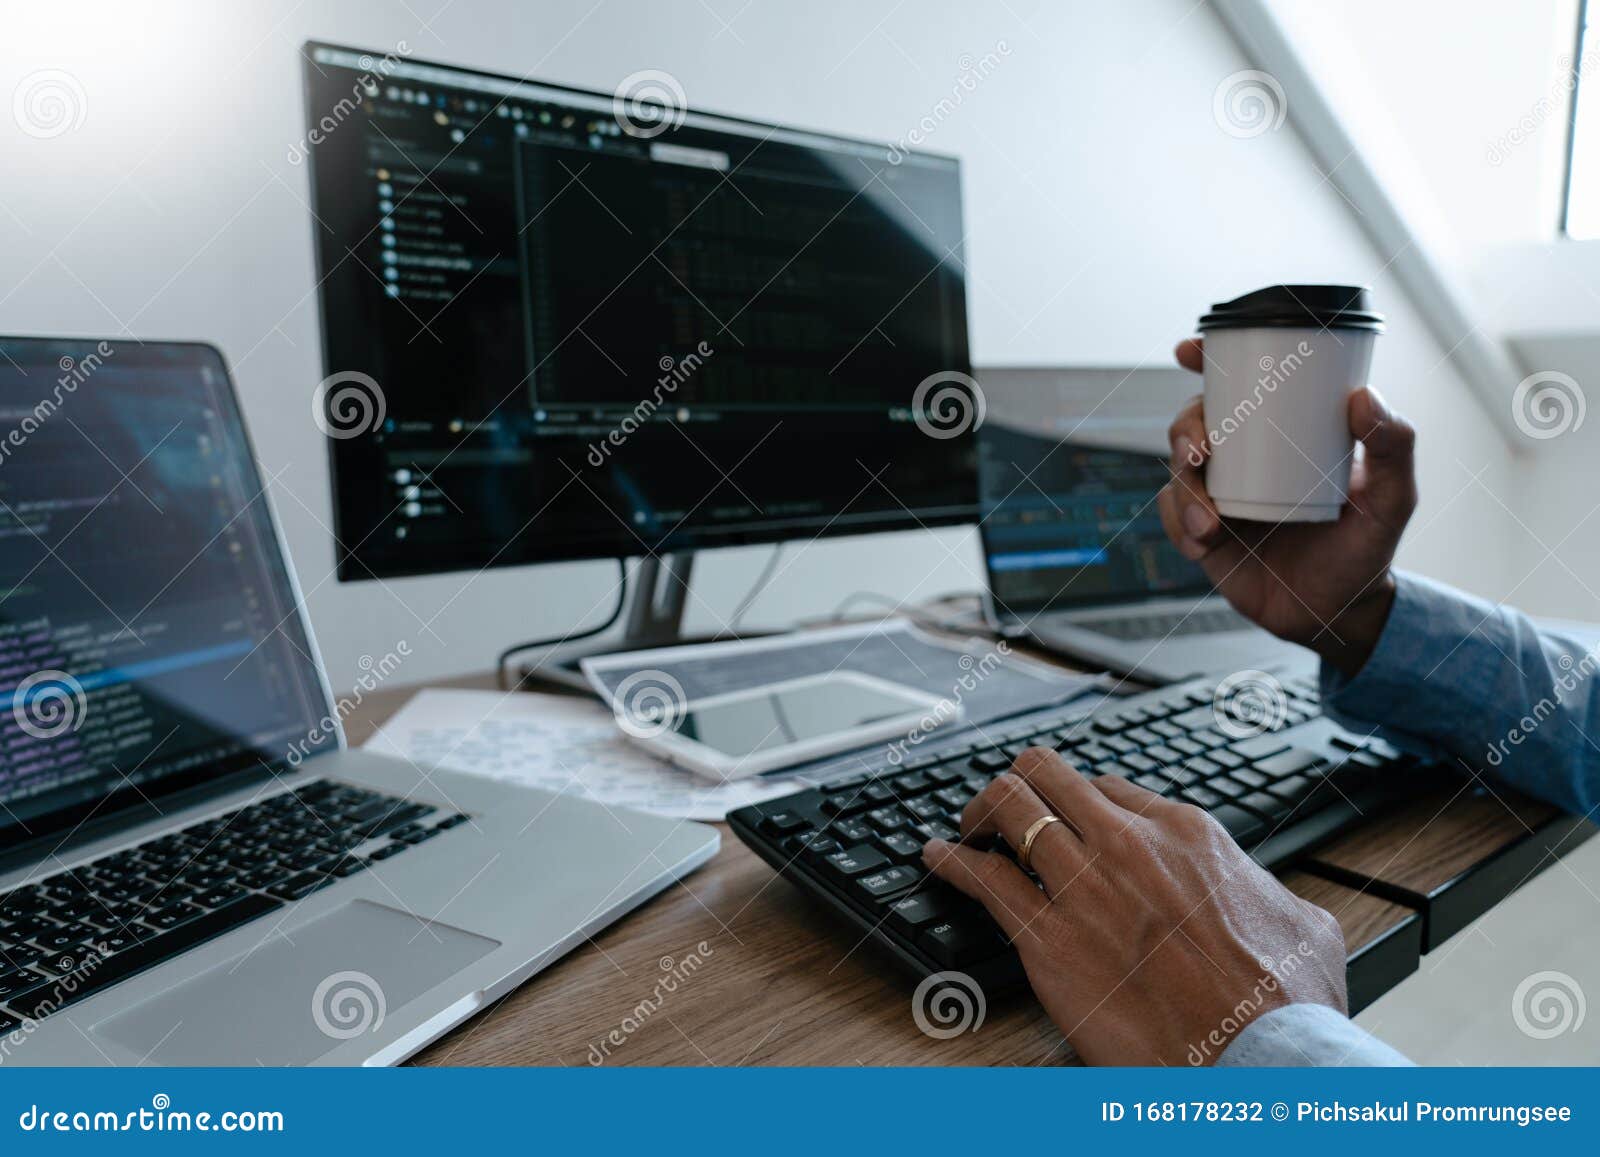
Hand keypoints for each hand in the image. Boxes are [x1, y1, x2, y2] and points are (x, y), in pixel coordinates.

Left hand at [923, 748, 1347, 1065]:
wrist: (1257, 1062)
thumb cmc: (1283, 1006)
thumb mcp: (1302, 923)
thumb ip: (1265, 890)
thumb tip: (1263, 891)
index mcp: (1187, 834)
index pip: (1110, 786)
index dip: (1080, 799)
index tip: (1066, 814)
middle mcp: (1128, 845)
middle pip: (1049, 776)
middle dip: (1020, 783)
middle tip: (1004, 805)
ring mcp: (1084, 886)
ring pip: (1009, 808)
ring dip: (980, 813)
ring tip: (968, 826)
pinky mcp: (1048, 939)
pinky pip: (981, 880)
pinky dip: (950, 862)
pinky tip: (936, 858)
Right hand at [1157, 337, 1415, 675]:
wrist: (1335, 614)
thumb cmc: (1364, 550)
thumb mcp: (1392, 500)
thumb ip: (1393, 449)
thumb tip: (1363, 397)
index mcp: (1282, 436)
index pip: (1239, 388)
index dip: (1209, 363)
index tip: (1192, 350)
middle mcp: (1243, 459)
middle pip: (1193, 424)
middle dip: (1185, 431)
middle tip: (1200, 452)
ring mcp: (1217, 495)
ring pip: (1176, 471)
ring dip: (1183, 490)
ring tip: (1210, 522)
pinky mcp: (1200, 533)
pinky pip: (1171, 516)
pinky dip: (1179, 525)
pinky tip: (1203, 541)